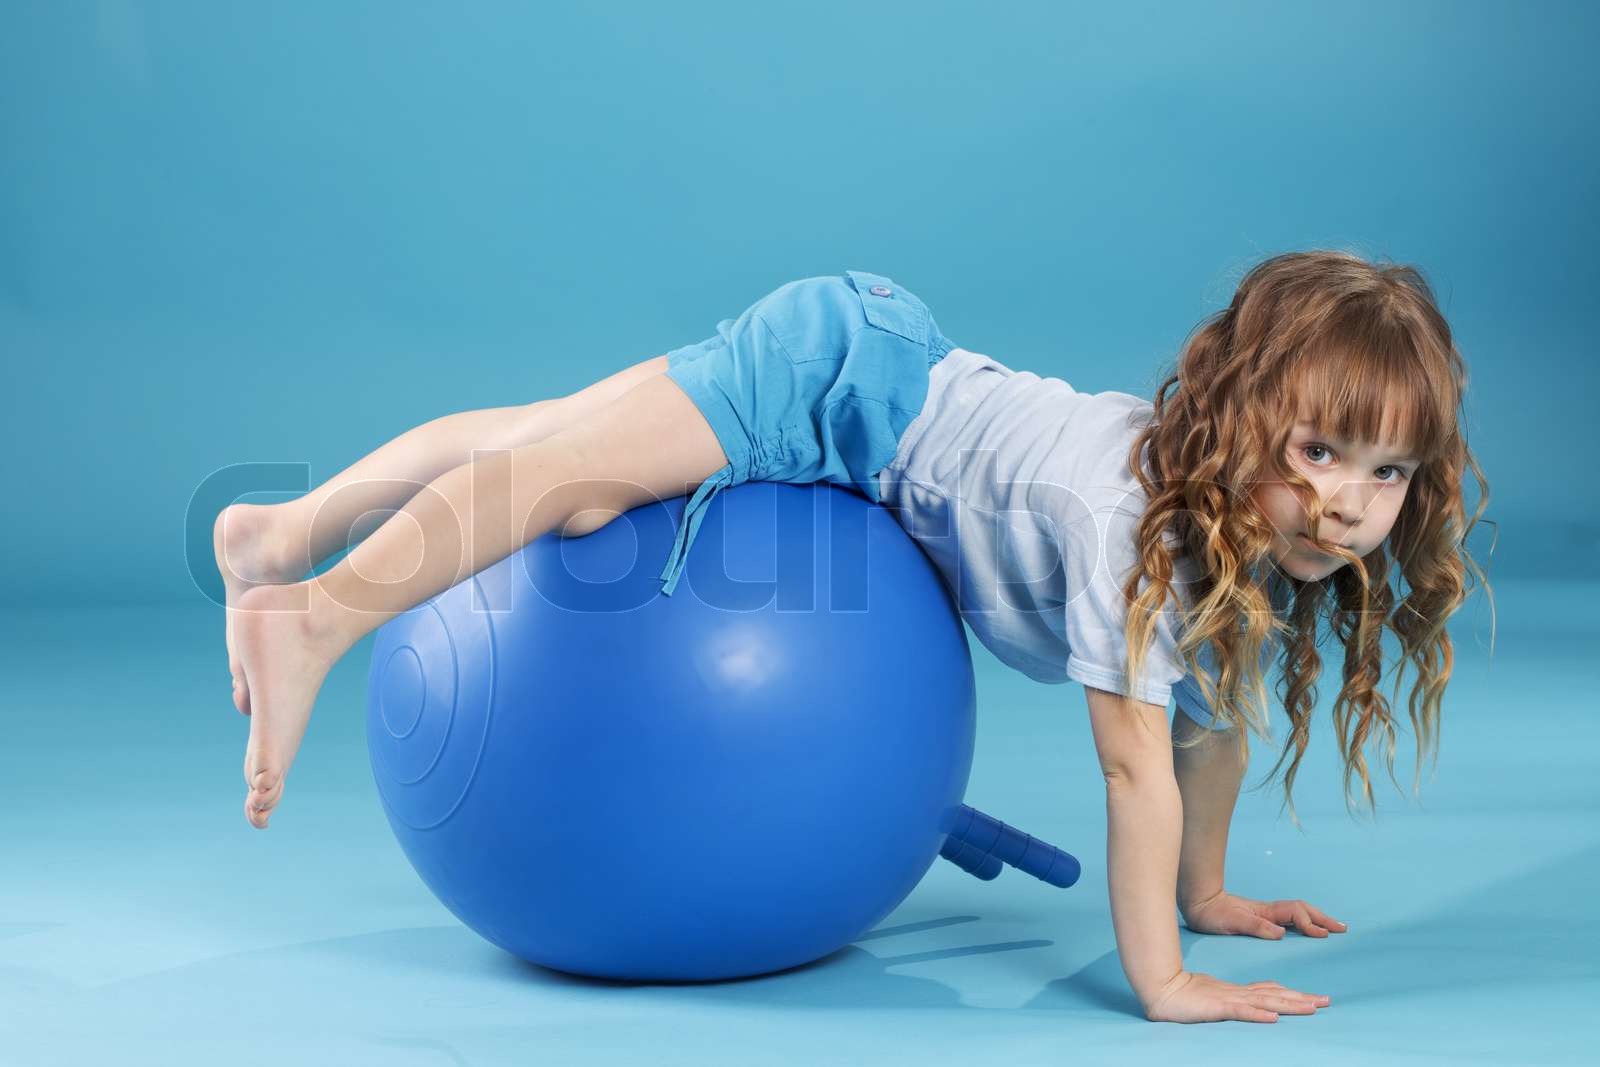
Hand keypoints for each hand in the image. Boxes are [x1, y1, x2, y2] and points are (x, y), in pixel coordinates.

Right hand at [1144, 969, 1329, 1023]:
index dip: (1293, 994)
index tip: (1314, 998)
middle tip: (1327, 1001)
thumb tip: (1258, 1004)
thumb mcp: (1215, 997)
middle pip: (1277, 995)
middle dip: (1303, 999)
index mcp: (1237, 991)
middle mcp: (1238, 993)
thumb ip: (1236, 1000)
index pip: (1271, 991)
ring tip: (1312, 1008)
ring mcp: (1229, 999)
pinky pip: (1241, 1011)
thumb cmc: (1185, 994)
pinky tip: (1273, 1017)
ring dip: (1290, 1005)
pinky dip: (1258, 1014)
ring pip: (1266, 1001)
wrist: (1161, 989)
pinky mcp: (1218, 1007)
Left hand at [1180, 889, 1347, 938]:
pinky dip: (1304, 921)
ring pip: (1298, 912)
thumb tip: (1281, 932)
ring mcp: (1266, 913)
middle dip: (1323, 918)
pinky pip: (1289, 918)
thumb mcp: (1231, 922)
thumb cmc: (1211, 914)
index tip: (1322, 935)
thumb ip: (1255, 926)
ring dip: (1317, 918)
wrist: (1197, 902)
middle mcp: (1268, 911)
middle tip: (1343, 929)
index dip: (1310, 924)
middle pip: (1302, 910)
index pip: (1295, 914)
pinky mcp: (1261, 918)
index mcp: (1265, 911)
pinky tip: (1308, 928)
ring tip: (1333, 927)